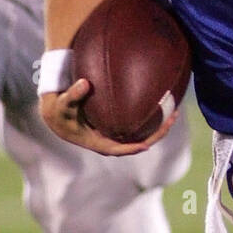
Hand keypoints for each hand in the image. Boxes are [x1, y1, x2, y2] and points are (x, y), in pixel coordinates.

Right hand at [39, 77, 177, 155]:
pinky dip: (150, 117)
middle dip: (157, 133)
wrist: (57, 114)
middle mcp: (110, 140)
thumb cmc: (60, 110)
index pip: (119, 149)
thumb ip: (73, 95)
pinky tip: (162, 104)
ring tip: (175, 110)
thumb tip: (85, 83)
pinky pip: (137, 124)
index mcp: (98, 142)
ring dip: (159, 125)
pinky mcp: (118, 126)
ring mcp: (116, 134)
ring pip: (142, 133)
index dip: (133, 148)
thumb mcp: (63, 103)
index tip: (147, 145)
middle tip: (173, 117)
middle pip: (138, 142)